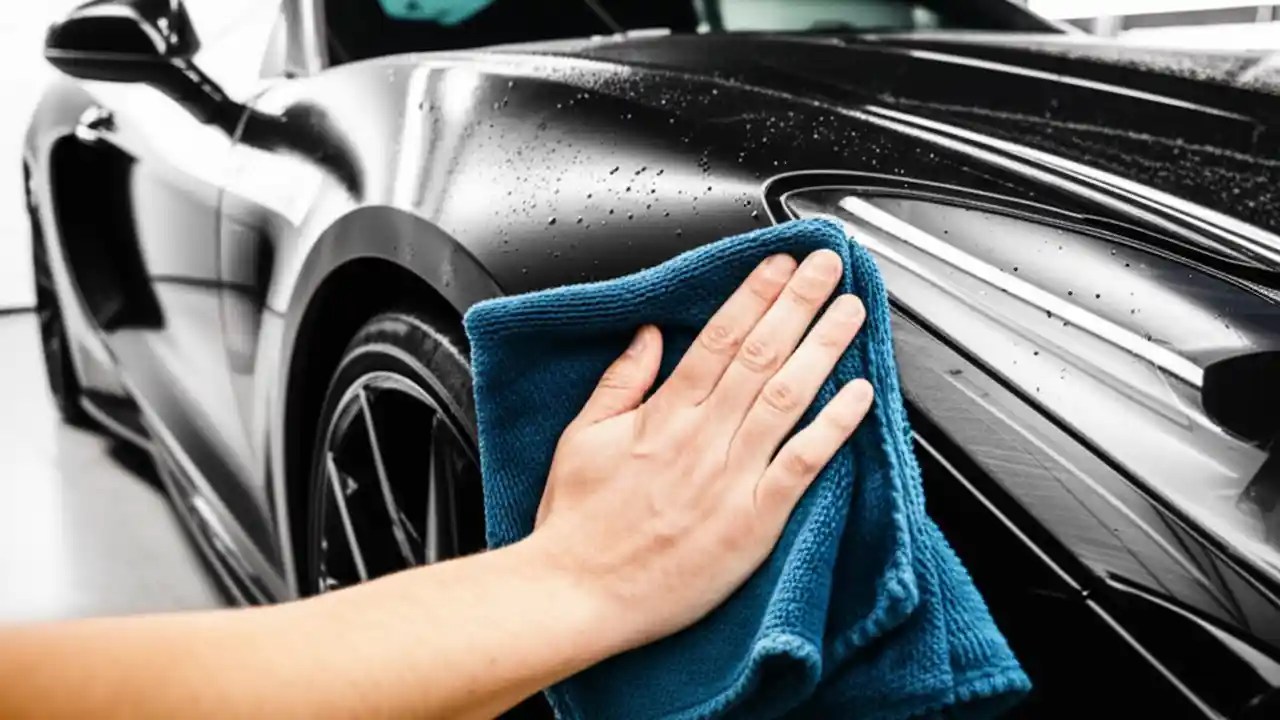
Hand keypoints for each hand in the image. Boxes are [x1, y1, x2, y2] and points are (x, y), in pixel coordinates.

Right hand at [526, 250, 873, 654]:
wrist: (578, 596)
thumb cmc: (579, 525)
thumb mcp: (582, 438)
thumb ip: (620, 382)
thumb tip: (648, 335)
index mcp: (663, 416)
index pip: (720, 339)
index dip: (755, 296)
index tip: (781, 264)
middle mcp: (702, 439)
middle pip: (761, 355)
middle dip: (799, 303)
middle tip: (829, 266)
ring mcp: (731, 479)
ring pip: (788, 397)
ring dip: (824, 348)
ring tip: (851, 311)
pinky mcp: (754, 523)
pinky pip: (802, 465)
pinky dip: (832, 427)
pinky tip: (858, 395)